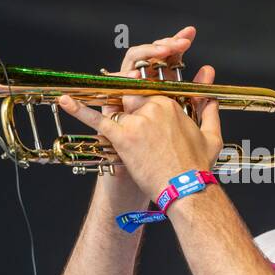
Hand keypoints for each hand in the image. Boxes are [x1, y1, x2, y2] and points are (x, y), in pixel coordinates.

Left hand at [59, 48, 222, 202]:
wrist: (187, 190)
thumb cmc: (198, 167)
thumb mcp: (210, 133)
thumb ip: (208, 106)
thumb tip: (211, 84)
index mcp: (170, 104)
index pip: (146, 91)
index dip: (140, 100)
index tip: (140, 114)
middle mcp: (152, 107)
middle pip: (128, 97)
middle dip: (126, 108)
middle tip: (133, 130)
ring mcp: (136, 121)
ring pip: (116, 108)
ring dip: (113, 114)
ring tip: (117, 128)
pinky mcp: (124, 137)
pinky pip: (96, 119)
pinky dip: (78, 109)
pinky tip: (64, 100)